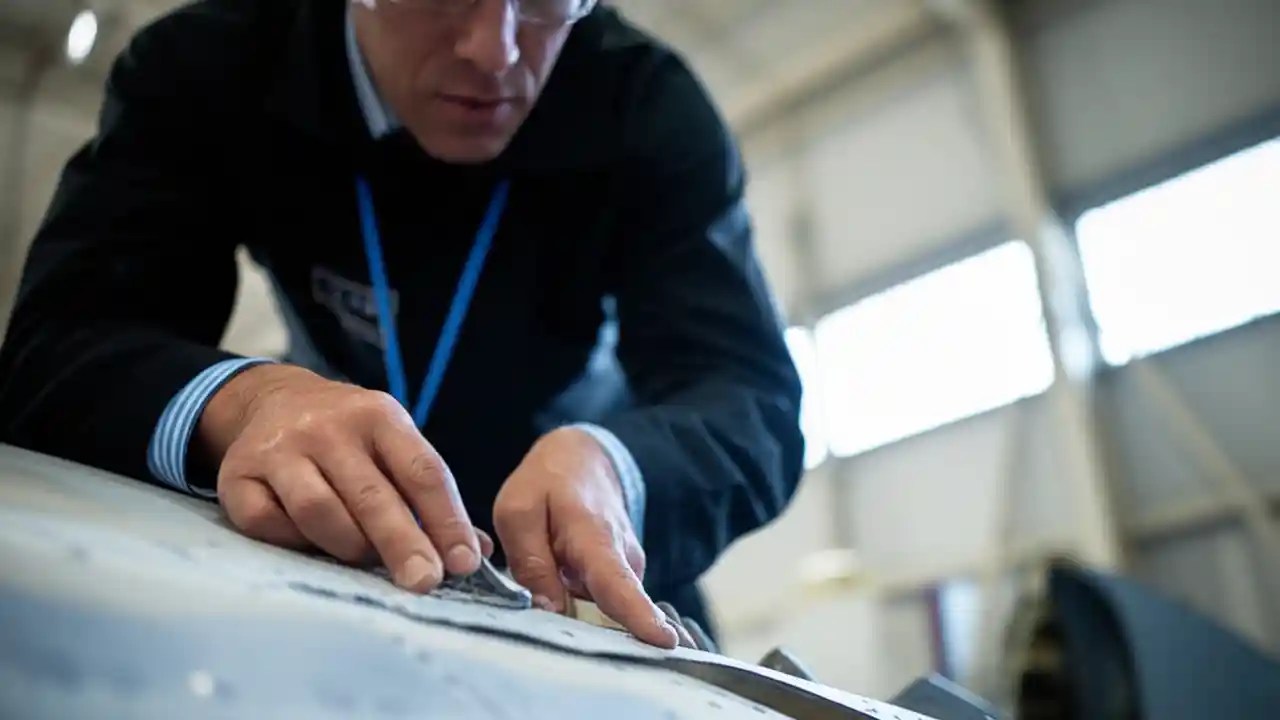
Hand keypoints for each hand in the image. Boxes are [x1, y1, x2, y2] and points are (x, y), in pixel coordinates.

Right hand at [200, 364, 484, 590]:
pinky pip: (268, 523)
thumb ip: (430, 498)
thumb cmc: (350, 437)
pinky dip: (294, 543)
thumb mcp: (394, 446)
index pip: (421, 471)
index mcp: (379, 416)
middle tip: (424, 583)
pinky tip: (311, 546)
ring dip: (349, 546)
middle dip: (403, 544)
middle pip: (372, 496)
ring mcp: (279, 449)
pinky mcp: (237, 475)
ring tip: (366, 563)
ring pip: (319, 512)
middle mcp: (328, 428)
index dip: (446, 520)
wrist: (271, 401)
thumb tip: (475, 554)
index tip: (463, 563)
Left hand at [493, 427, 678, 647]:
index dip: (639, 615)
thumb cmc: (548, 483)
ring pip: (606, 607)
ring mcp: (628, 567)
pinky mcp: (623, 576)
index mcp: (595, 538)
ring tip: (554, 571)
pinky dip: (584, 602)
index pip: (620, 584)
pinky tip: (565, 584)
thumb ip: (531, 562)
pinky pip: (605, 601)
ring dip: (579, 609)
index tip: (664, 640)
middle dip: (599, 630)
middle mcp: (623, 557)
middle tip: (565, 615)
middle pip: (620, 609)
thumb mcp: (518, 511)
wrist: (583, 460)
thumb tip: (550, 611)